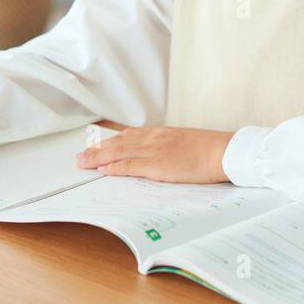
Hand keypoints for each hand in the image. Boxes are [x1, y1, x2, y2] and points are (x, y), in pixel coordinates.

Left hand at [74, 126, 234, 183]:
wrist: (223, 150)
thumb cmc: (211, 149)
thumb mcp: (188, 143)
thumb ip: (172, 147)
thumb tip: (167, 155)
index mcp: (161, 133)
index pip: (130, 136)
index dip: (111, 142)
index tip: (98, 145)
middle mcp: (153, 138)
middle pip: (118, 143)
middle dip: (97, 150)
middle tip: (80, 156)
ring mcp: (154, 151)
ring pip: (118, 153)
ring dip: (97, 158)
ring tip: (82, 162)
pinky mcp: (157, 165)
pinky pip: (130, 166)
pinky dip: (114, 167)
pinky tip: (103, 170)